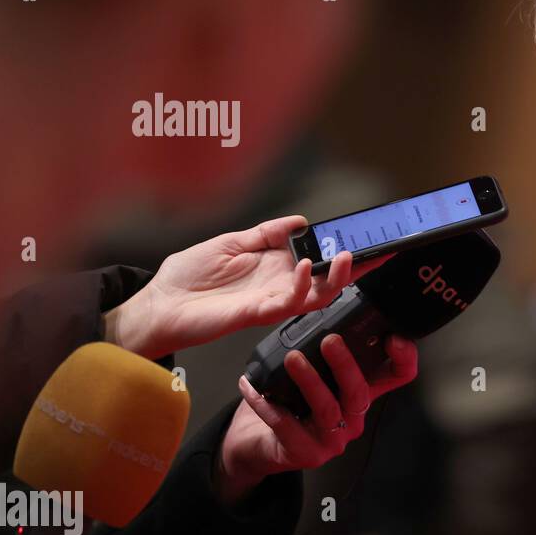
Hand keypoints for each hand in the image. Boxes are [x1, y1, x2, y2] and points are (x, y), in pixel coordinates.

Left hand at [104, 215, 393, 359]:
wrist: (160, 304)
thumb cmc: (189, 276)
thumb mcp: (232, 241)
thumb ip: (267, 232)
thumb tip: (300, 221)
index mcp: (277, 268)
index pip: (319, 260)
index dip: (343, 253)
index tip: (366, 239)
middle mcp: (280, 286)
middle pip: (329, 281)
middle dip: (355, 269)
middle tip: (375, 253)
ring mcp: (271, 301)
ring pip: (318, 296)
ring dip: (336, 278)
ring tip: (346, 258)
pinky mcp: (257, 313)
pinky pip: (288, 302)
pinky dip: (300, 284)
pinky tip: (304, 265)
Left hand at [214, 332, 418, 503]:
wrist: (259, 445)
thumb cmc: (287, 405)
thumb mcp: (313, 375)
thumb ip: (322, 351)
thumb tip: (321, 311)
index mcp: (359, 394)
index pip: (398, 376)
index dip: (404, 358)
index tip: (393, 337)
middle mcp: (352, 418)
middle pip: (360, 392)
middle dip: (346, 365)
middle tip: (330, 341)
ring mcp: (332, 439)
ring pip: (327, 408)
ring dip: (310, 381)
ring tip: (292, 359)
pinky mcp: (305, 453)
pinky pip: (286, 425)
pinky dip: (267, 404)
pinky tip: (252, 386)